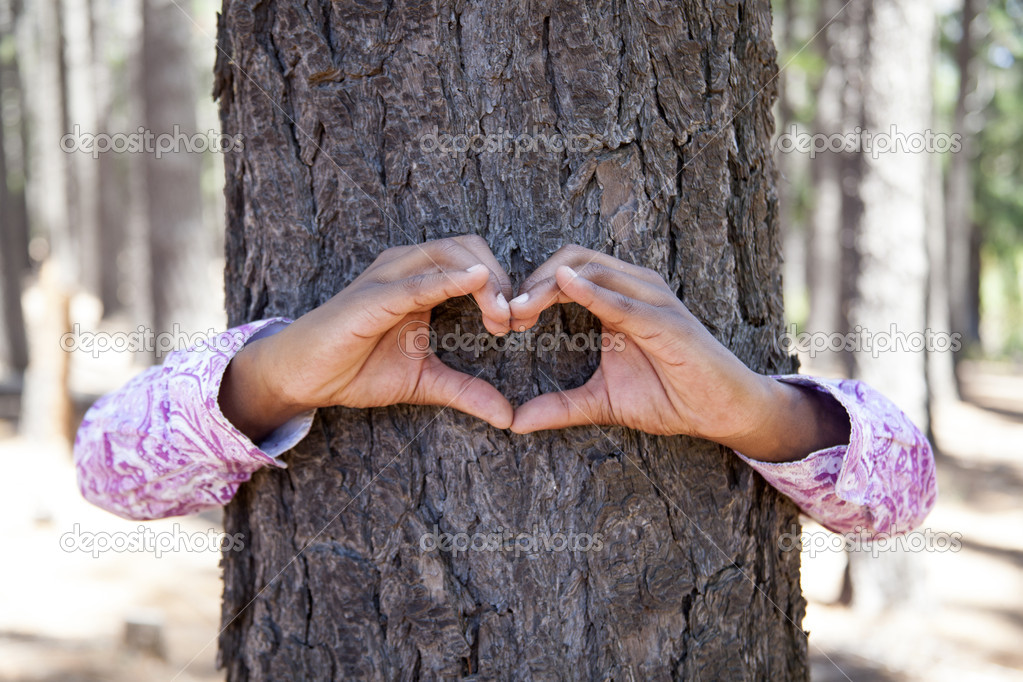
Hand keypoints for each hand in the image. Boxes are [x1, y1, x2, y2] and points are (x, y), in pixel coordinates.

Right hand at [219, 236, 514, 440]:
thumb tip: (509, 417)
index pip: (475, 260)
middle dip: (502, 280)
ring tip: (499, 316)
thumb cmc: (356, 369)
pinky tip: (476, 282)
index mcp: (422, 280)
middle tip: (513, 322)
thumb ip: (467, 391)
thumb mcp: (425, 382)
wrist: (304, 377)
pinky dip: (448, 279)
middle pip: (469, 247)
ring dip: (484, 280)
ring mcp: (388, 277)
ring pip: (448, 254)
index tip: (520, 325)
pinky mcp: (372, 297)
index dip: (504, 286)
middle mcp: (406, 268)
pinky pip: (416, 281)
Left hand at [507, 245, 849, 461]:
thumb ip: (559, 406)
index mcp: (616, 298)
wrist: (721, 412)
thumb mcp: (601, 402)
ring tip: (519, 311)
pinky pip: (623, 299)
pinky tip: (566, 289)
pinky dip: (593, 291)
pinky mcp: (667, 319)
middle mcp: (634, 287)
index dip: (528, 289)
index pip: (562, 272)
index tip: (502, 321)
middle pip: (570, 260)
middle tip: (506, 317)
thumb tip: (514, 422)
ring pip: (591, 269)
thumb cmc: (669, 397)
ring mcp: (652, 299)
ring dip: (548, 286)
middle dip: (530, 283)